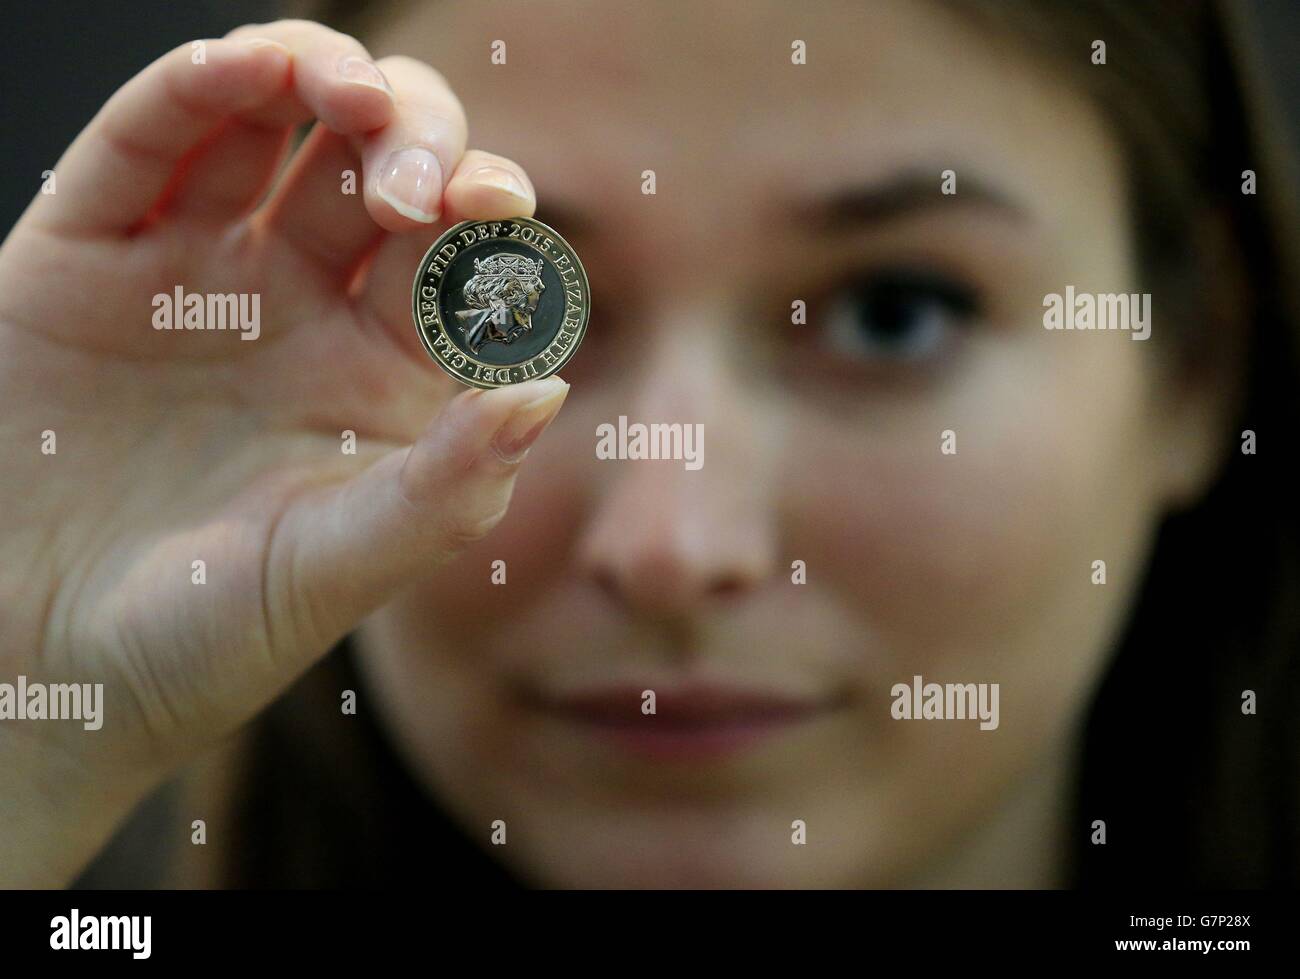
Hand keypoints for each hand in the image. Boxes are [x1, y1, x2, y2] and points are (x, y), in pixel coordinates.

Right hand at [0, 19, 566, 884]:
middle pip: (374, 169)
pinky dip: (187, 93)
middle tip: (412, 183)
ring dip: (314, 79)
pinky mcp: (83, 259)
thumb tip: (549, 387)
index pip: (456, 256)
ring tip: (344, 89)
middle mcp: (299, 309)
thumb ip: (450, 486)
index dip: (485, 212)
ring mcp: (193, 274)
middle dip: (412, 140)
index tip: (498, 209)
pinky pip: (140, 148)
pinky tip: (233, 69)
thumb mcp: (338, 568)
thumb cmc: (203, 639)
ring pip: (264, 129)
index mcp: (380, 373)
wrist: (37, 676)